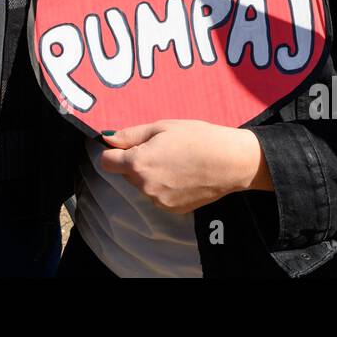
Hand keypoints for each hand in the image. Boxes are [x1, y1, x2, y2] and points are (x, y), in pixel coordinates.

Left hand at [98, 120, 270, 213]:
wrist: (230, 162)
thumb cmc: (197, 138)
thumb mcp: (162, 127)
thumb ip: (130, 134)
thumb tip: (107, 138)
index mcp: (139, 163)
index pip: (106, 162)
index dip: (113, 152)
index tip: (124, 146)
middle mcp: (144, 186)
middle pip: (126, 173)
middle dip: (135, 161)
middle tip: (160, 148)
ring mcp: (158, 200)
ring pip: (142, 185)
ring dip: (150, 174)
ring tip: (175, 161)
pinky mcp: (171, 209)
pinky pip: (157, 195)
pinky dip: (163, 186)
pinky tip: (182, 174)